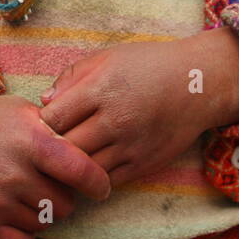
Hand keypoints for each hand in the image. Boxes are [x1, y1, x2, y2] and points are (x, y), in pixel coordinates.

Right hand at [0, 89, 111, 238]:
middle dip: (61, 197)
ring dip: (39, 213)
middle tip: (45, 185)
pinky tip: (13, 216)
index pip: (82, 172)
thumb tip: (88, 143)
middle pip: (65, 204)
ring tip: (21, 194)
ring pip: (43, 224)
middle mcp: (15, 173)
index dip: (97, 183)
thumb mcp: (19, 110)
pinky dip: (23, 234)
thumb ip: (54, 126)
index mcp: (31, 140)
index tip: (100, 187)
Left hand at [37, 30, 238, 187]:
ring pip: (84, 170)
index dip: (41, 123)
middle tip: (45, 146)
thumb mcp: (107, 57)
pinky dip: (94, 176)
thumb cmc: (148, 65)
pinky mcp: (143, 165)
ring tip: (65, 159)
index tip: (41, 122)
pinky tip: (90, 165)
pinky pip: (107, 181)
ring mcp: (130, 146)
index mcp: (101, 89)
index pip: (53, 119)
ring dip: (70, 167)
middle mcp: (114, 121)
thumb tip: (44, 102)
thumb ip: (72, 77)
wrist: (197, 85)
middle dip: (50, 149)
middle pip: (65, 149)